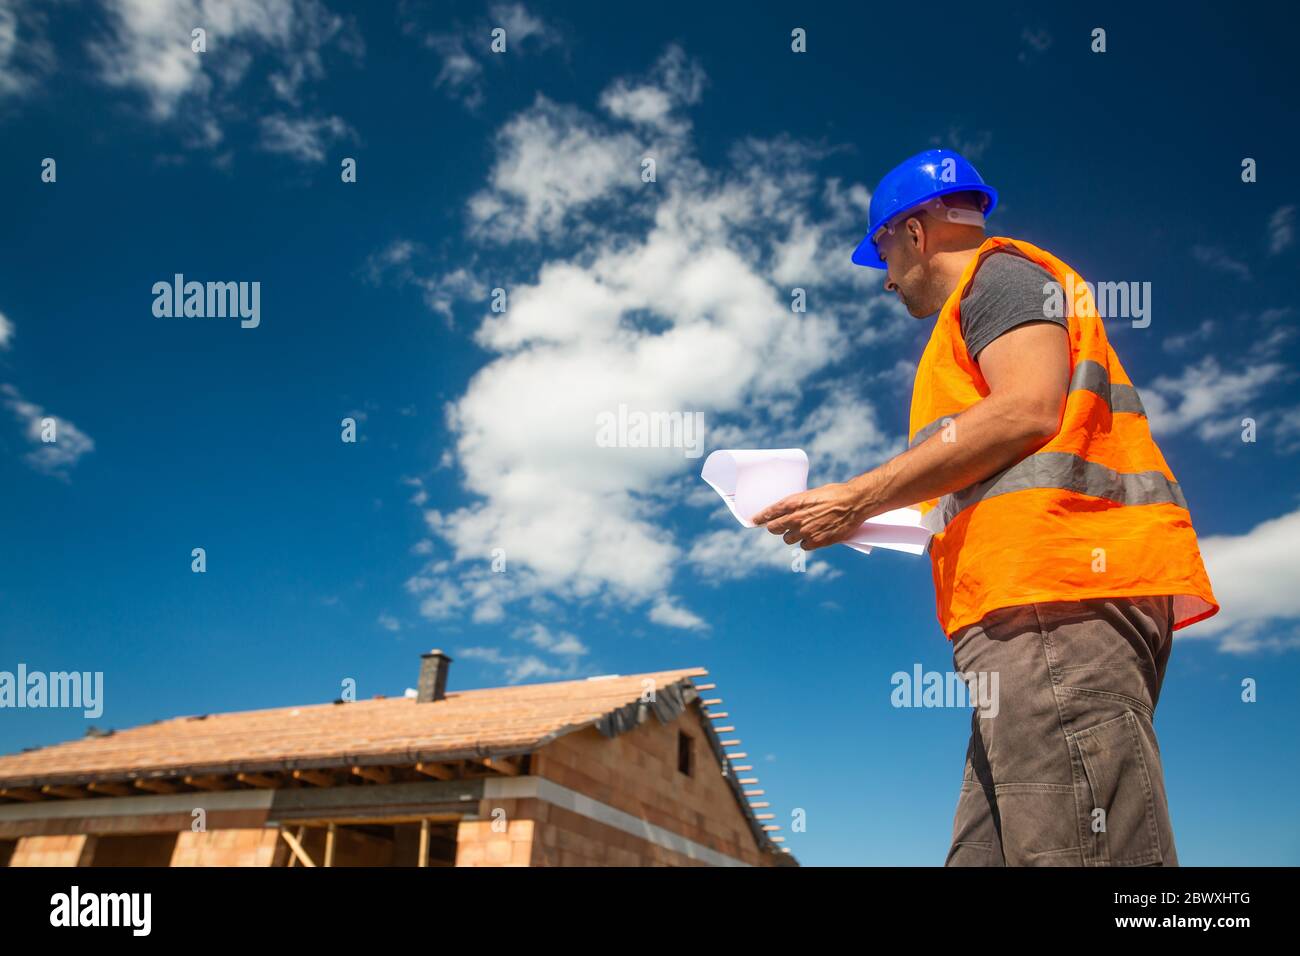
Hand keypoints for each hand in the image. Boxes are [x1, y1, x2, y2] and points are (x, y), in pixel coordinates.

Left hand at [750, 481, 868, 550]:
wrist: (854, 503)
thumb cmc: (835, 494)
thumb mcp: (811, 494)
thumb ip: (798, 504)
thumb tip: (789, 510)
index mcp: (793, 503)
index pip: (769, 513)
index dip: (760, 518)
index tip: (754, 521)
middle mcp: (796, 518)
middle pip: (774, 529)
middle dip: (775, 528)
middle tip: (778, 527)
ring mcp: (805, 531)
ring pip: (788, 539)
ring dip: (792, 536)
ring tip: (802, 529)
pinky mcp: (817, 542)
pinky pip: (803, 546)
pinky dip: (807, 542)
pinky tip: (813, 536)